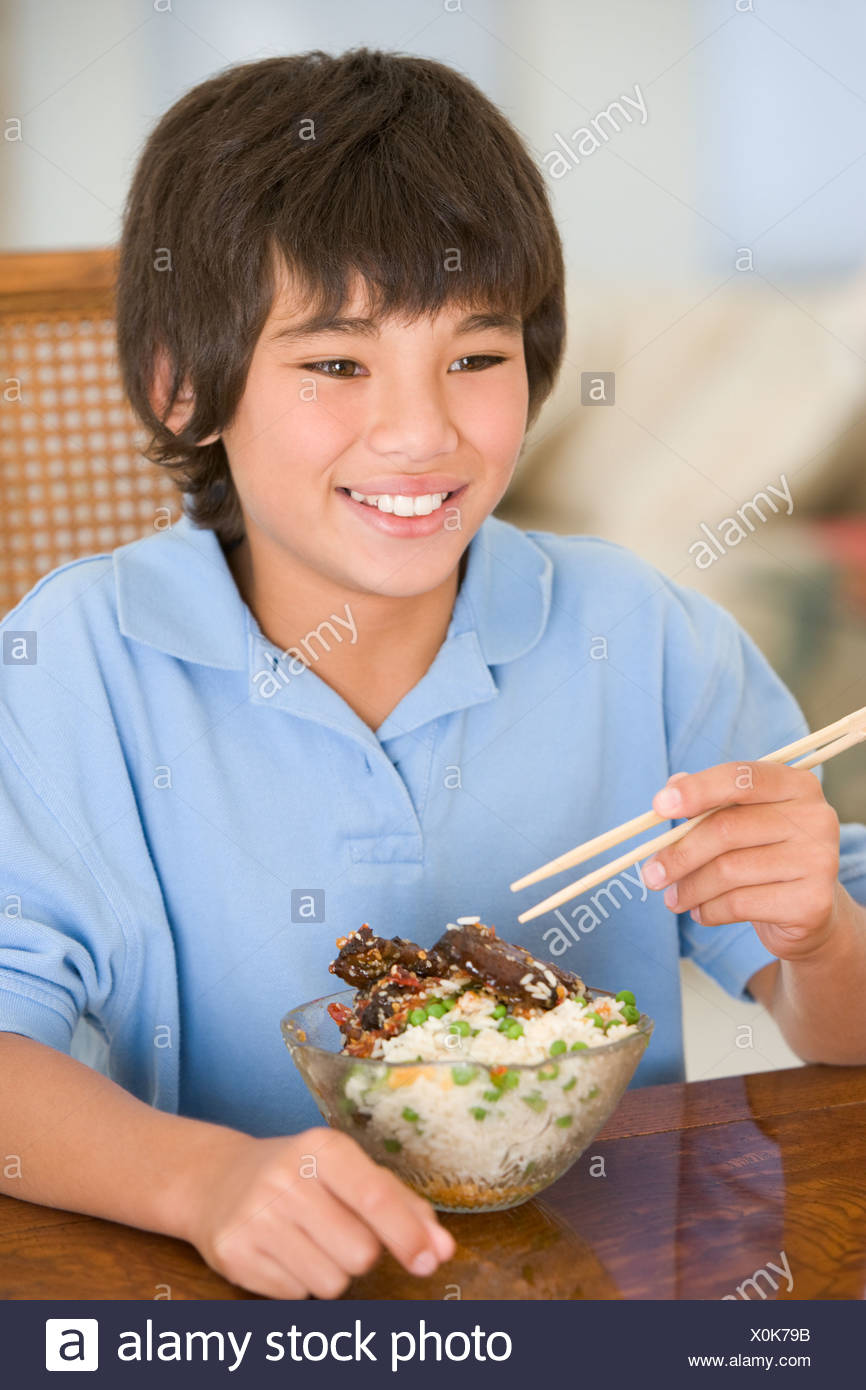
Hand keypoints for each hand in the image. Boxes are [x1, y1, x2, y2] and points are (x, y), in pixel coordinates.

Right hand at [181, 1127, 455, 1298]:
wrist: (217, 1180)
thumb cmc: (303, 1177)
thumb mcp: (350, 1173)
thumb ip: (402, 1208)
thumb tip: (442, 1249)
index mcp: (322, 1148)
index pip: (374, 1198)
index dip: (407, 1235)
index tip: (429, 1261)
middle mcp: (286, 1176)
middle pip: (359, 1252)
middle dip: (361, 1253)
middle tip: (338, 1231)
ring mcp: (255, 1215)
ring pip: (330, 1282)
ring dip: (331, 1272)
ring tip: (308, 1240)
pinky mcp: (233, 1252)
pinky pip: (295, 1295)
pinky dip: (298, 1281)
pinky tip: (281, 1251)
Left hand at [642, 760, 842, 961]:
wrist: (807, 912)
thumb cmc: (764, 855)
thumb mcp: (738, 822)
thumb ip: (707, 802)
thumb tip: (670, 788)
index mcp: (796, 784)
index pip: (741, 777)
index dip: (697, 789)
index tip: (658, 807)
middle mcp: (815, 817)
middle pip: (726, 828)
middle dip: (679, 854)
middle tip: (650, 875)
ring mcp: (819, 860)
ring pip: (729, 870)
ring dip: (690, 888)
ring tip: (673, 899)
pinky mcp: (812, 902)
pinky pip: (740, 904)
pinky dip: (709, 910)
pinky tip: (701, 912)